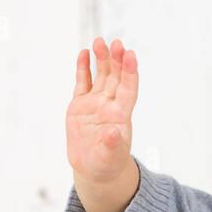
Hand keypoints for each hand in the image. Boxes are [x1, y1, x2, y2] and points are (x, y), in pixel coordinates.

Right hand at [66, 37, 138, 182]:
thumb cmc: (107, 165)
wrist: (93, 170)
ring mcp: (95, 103)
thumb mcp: (110, 158)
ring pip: (100, 75)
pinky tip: (83, 53)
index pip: (128, 89)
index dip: (130, 72)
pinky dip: (83, 68)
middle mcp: (110, 105)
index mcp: (120, 116)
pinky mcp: (80, 105)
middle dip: (116, 60)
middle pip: (115, 77)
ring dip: (101, 58)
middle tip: (116, 43)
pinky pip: (83, 82)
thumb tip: (114, 131)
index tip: (130, 55)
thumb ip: (113, 145)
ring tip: (99, 42)